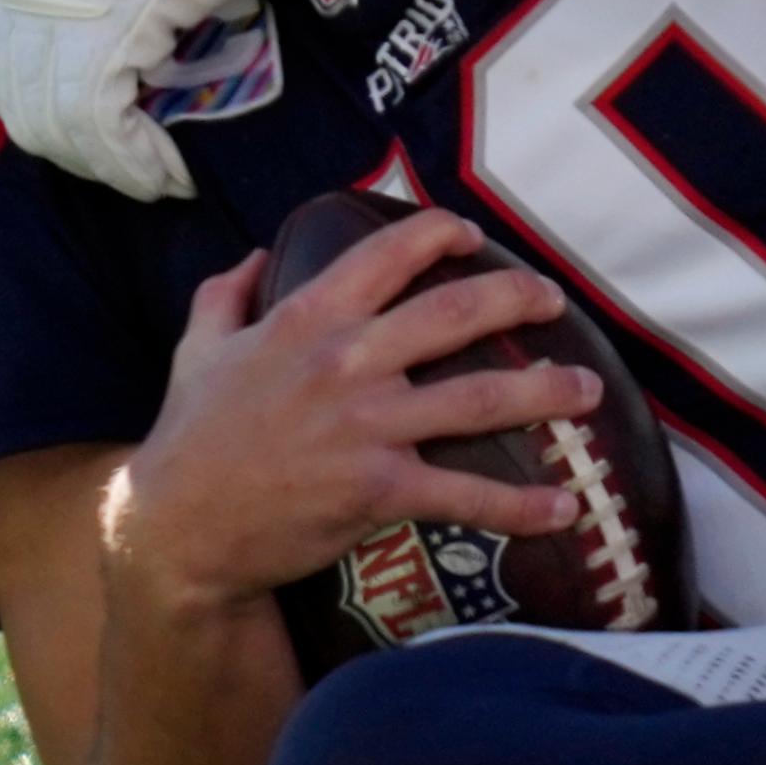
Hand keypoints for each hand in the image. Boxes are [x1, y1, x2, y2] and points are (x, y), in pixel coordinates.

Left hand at [0, 0, 320, 198]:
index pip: (14, 56)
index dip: (56, 104)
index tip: (109, 123)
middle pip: (21, 101)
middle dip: (74, 146)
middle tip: (130, 162)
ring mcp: (59, 9)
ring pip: (53, 124)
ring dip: (105, 163)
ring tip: (155, 174)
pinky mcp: (109, 32)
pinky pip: (102, 128)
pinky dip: (134, 161)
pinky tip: (168, 172)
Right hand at [109, 211, 598, 612]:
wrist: (176, 530)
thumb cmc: (190, 439)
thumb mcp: (195, 352)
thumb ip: (224, 296)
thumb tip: (252, 255)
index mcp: (308, 320)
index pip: (387, 255)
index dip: (439, 235)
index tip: (473, 235)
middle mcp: (347, 363)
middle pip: (455, 314)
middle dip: (518, 300)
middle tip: (554, 301)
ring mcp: (367, 427)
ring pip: (479, 398)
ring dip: (546, 392)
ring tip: (589, 390)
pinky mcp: (378, 489)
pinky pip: (464, 493)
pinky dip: (520, 504)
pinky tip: (564, 508)